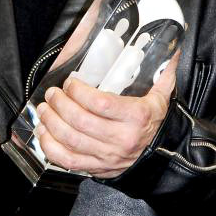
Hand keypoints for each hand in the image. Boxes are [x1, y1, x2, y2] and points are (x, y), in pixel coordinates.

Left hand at [35, 52, 178, 178]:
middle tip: (53, 94)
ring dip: (51, 123)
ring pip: (71, 140)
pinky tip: (44, 133)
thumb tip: (171, 47)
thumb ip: (163, 71)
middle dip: (60, 104)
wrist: (162, 157)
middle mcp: (121, 138)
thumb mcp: (162, 97)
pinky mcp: (97, 168)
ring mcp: (107, 156)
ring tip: (45, 109)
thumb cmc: (156, 124)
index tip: (70, 83)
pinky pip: (67, 160)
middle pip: (81, 121)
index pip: (100, 104)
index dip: (79, 92)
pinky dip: (50, 147)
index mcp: (137, 117)